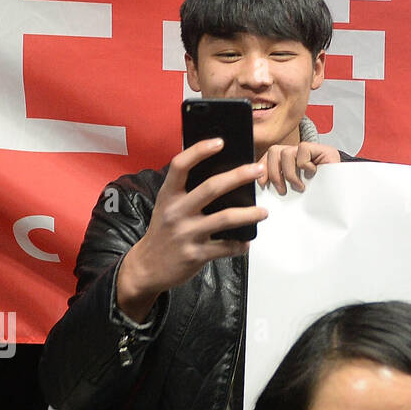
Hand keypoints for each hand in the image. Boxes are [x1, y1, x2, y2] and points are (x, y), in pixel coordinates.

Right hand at [115, 138, 266, 321]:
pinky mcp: (195, 255)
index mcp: (168, 196)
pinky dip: (240, 245)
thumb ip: (187, 192)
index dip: (199, 151)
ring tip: (264, 212)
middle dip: (238, 176)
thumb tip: (224, 174)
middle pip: (211, 188)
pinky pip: (225, 247)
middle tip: (258, 169)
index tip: (220, 141)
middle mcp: (176, 212)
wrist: (146, 268)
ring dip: (249, 214)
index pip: (180, 166)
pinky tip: (247, 241)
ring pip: (225, 219)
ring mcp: (186, 234)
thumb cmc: (164, 231)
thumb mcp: (167, 207)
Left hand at [256, 140, 340, 194]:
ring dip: (290, 173)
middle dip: (274, 173)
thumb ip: (282, 184)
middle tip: (282, 189)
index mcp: (287, 161)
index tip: (263, 184)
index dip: (262, 168)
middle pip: (273, 151)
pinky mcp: (319, 148)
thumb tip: (265, 188)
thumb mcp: (296, 189)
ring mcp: (307, 150)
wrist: (342, 188)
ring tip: (299, 186)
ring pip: (286, 152)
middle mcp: (296, 153)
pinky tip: (312, 173)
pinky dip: (304, 164)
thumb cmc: (320, 191)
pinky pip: (302, 151)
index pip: (268, 158)